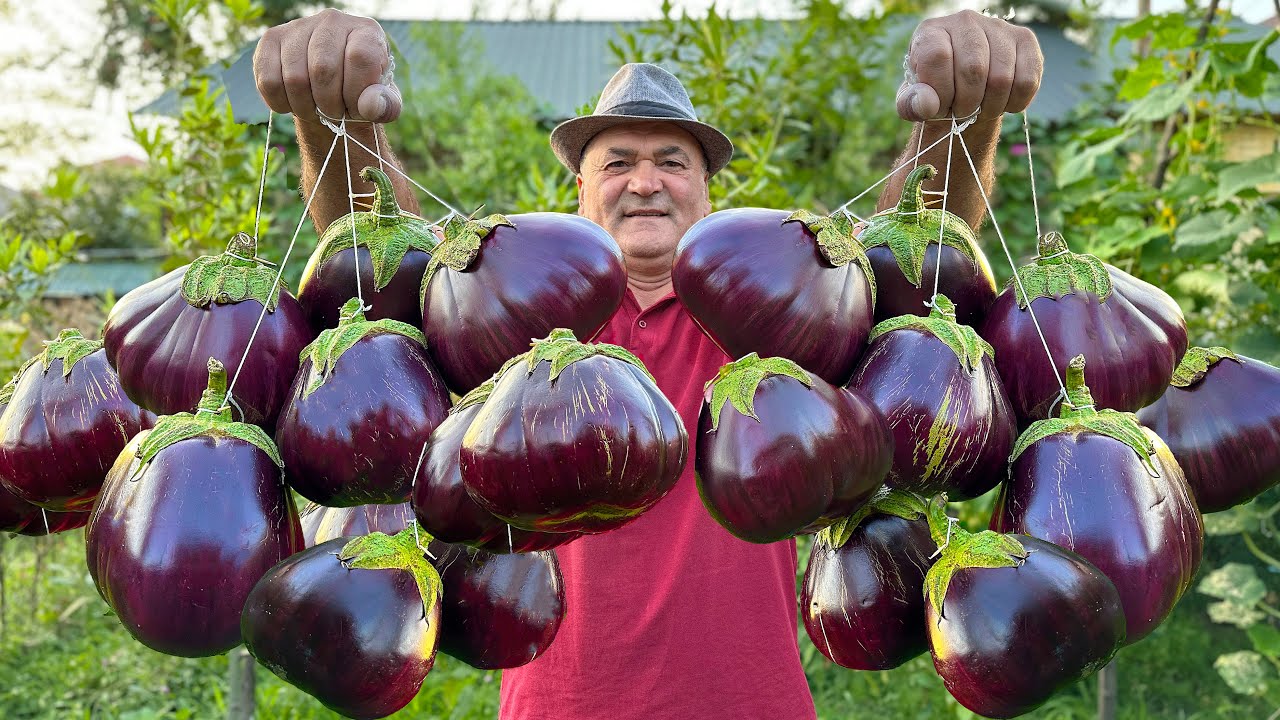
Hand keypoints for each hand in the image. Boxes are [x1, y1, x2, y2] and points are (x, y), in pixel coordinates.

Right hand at [253, 9, 401, 124]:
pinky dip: (281, 103)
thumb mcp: (383, 102)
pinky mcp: (271, 40)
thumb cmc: (361, 93)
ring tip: (317, 110)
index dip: (357, 93)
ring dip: (306, 107)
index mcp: (366, 31)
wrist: (332, 88)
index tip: (357, 108)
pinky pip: (268, 80)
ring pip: (294, 78)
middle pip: (323, 69)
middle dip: (330, 105)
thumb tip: (370, 106)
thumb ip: (386, 106)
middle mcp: (332, 20)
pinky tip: (295, 103)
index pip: (360, 58)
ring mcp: (299, 27)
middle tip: (335, 114)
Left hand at [896, 9, 1042, 122]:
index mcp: (932, 32)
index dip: (940, 92)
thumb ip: (911, 104)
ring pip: (1002, 78)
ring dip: (990, 106)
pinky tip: (1002, 103)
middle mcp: (965, 21)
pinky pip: (1027, 80)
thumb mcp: (914, 101)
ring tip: (980, 108)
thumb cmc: (935, 92)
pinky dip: (1015, 102)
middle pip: (973, 69)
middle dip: (966, 104)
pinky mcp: (1024, 39)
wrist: (964, 88)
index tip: (939, 107)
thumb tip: (927, 104)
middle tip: (961, 112)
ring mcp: (998, 27)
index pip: (937, 57)